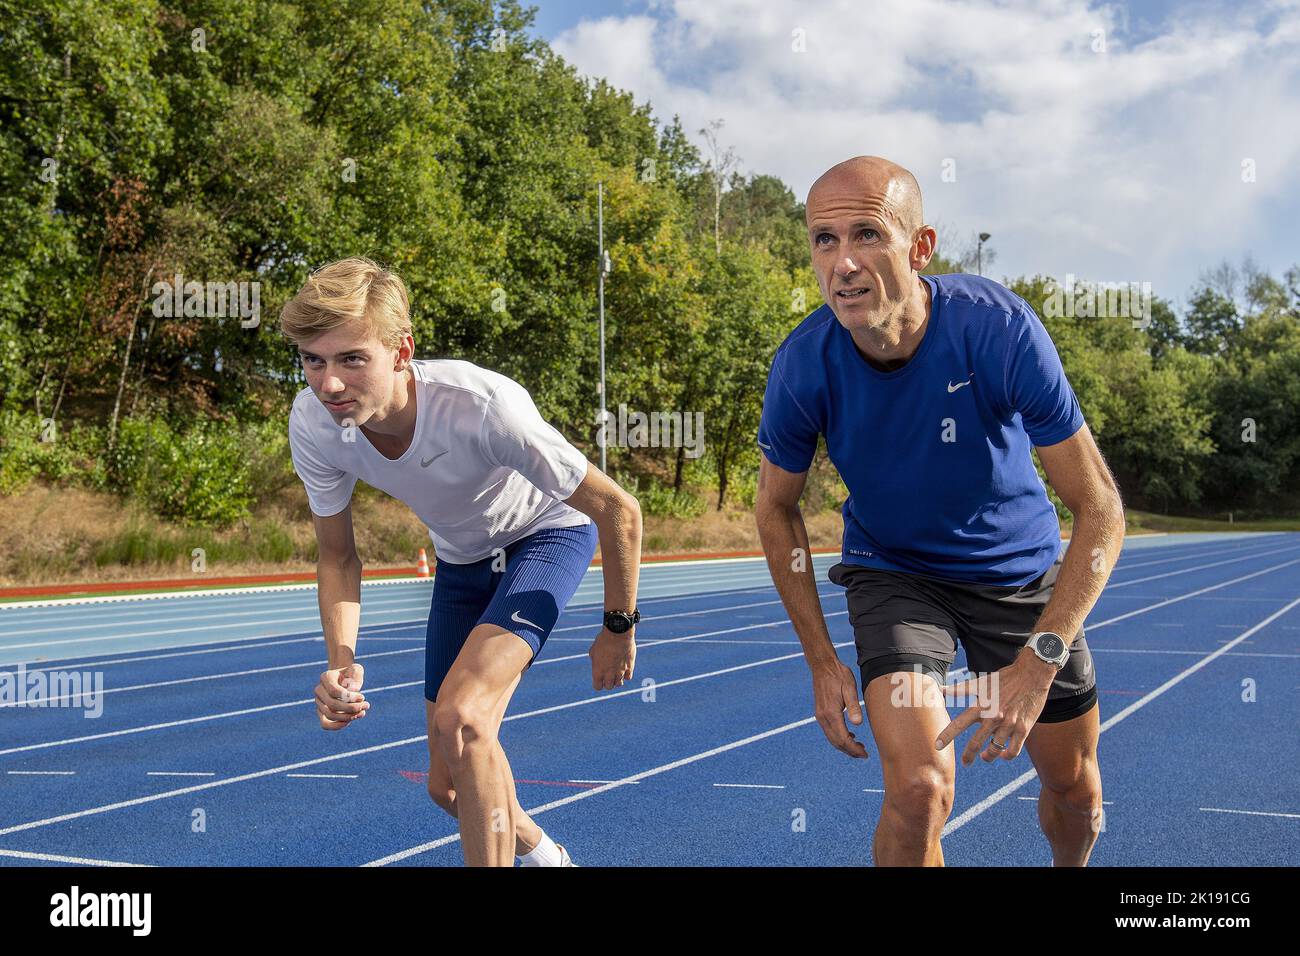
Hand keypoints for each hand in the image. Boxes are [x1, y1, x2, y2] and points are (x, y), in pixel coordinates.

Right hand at [316, 662, 368, 729]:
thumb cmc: (351, 674)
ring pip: (329, 715)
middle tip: (365, 705)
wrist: (344, 678)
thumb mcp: (356, 669)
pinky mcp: (321, 713)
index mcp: (326, 677)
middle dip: (351, 708)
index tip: (363, 697)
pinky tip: (350, 721)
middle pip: (332, 704)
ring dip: (347, 717)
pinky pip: (325, 724)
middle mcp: (319, 690)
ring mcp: (319, 702)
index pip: (334, 691)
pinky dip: (337, 725)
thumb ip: (356, 676)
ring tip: (362, 713)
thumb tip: (353, 690)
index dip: (349, 697)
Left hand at [589, 628, 635, 689]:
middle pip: (609, 687)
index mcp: (598, 672)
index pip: (598, 687)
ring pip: (619, 684)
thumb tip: (598, 663)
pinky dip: (626, 675)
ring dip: (617, 680)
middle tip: (608, 674)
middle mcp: (609, 674)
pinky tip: (624, 668)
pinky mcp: (630, 667)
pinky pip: (628, 677)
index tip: (600, 678)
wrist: (618, 634)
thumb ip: (595, 661)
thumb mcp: (594, 651)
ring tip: (616, 671)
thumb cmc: (603, 640)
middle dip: (608, 682)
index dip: (598, 683)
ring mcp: (620, 672)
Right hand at [811, 659, 867, 758]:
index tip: (865, 754)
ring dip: (844, 746)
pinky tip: (850, 735)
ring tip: (858, 747)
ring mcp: (820, 716)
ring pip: (832, 738)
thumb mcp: (850, 688)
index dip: (854, 749)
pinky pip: (829, 731)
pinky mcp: (820, 713)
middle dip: (850, 751)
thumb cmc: (838, 675)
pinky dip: (839, 738)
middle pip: (836, 742)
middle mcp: (823, 717)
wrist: (823, 666)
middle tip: (864, 754)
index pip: (843, 738)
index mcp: (831, 713)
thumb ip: (853, 706)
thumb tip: (858, 724)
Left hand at [935, 649, 1055, 763]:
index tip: (937, 746)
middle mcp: (993, 717)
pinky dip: (1007, 755)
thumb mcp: (981, 682)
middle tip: (965, 763)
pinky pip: (1014, 750)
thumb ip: (960, 689)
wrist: (1032, 675)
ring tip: (985, 756)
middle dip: (968, 756)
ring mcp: (1009, 724)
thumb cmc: (1004, 678)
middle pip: (976, 743)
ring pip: (995, 749)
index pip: (959, 723)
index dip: (947, 735)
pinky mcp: (1024, 729)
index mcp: (981, 706)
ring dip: (989, 756)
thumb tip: (940, 689)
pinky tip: (1004, 754)